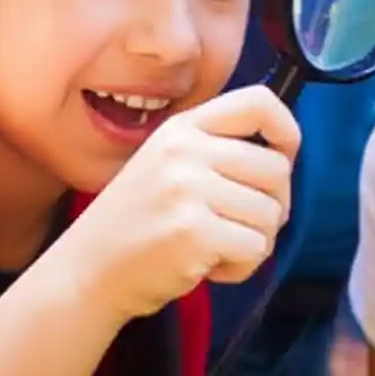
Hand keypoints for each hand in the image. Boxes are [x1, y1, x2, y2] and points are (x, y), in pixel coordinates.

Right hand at [51, 85, 299, 321]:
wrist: (87, 273)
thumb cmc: (140, 225)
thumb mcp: (169, 166)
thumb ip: (218, 152)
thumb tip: (285, 156)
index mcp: (183, 128)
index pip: (259, 103)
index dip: (287, 130)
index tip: (284, 158)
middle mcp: (185, 151)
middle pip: (277, 169)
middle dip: (274, 206)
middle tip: (240, 227)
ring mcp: (188, 189)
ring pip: (272, 214)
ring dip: (254, 242)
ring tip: (214, 248)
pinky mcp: (193, 230)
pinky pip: (257, 248)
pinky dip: (243, 267)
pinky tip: (209, 268)